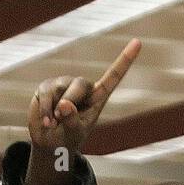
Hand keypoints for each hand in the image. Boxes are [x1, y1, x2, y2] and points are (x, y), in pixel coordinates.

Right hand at [24, 38, 140, 184]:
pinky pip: (46, 93)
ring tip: (54, 124)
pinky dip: (45, 110)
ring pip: (60, 88)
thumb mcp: (73, 135)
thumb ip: (72, 121)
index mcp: (97, 99)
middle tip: (61, 118)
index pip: (112, 77)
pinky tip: (46, 122)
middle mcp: (82, 88)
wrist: (48, 142)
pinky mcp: (48, 87)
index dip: (125, 60)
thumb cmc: (67, 138)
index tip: (137, 42)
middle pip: (80, 84)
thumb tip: (64, 104)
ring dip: (55, 111)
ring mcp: (64, 85)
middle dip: (71, 101)